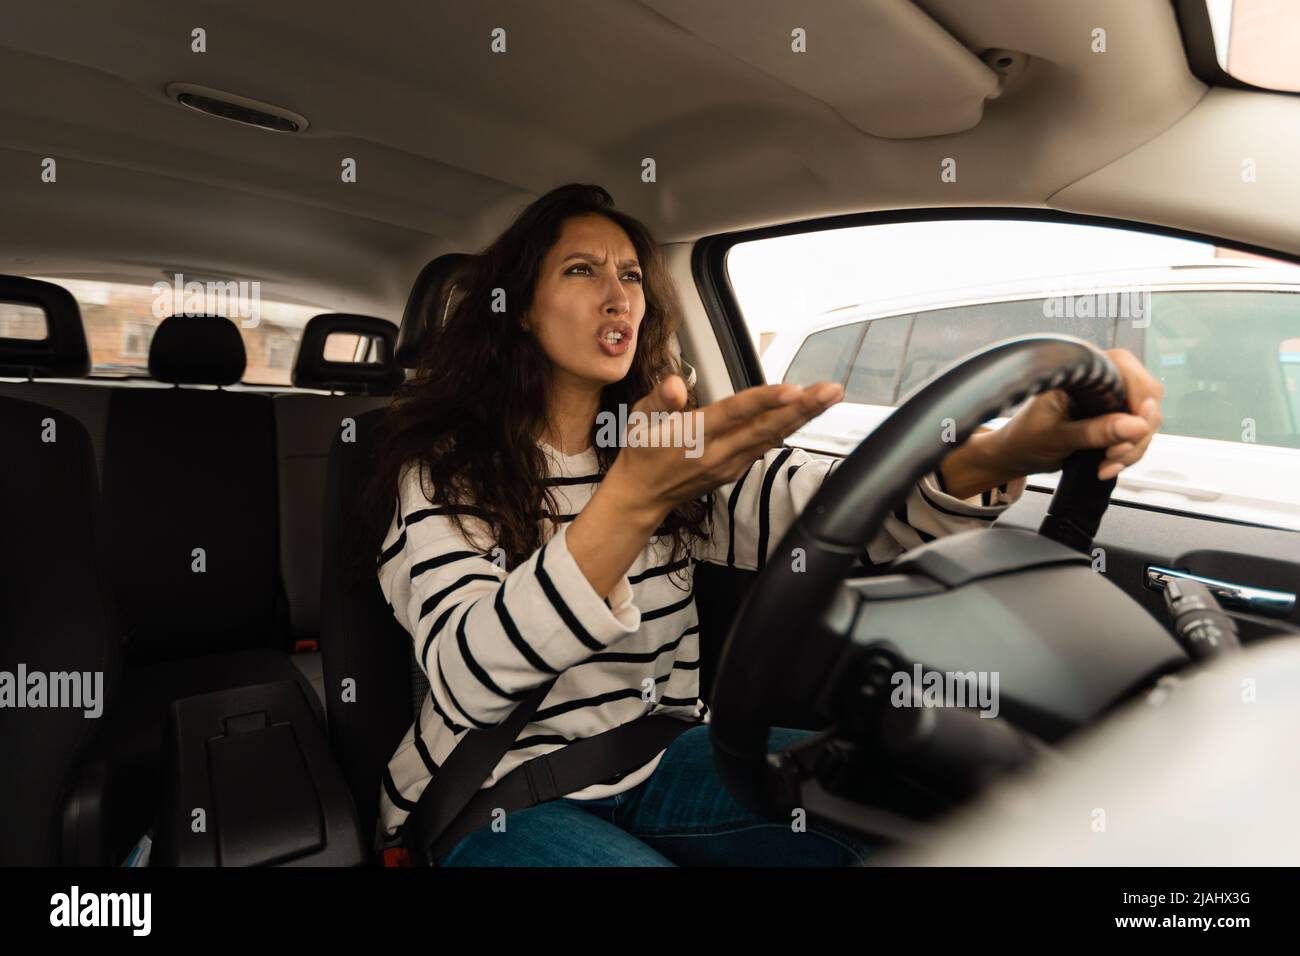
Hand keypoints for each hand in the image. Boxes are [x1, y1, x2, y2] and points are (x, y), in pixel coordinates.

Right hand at [601, 374, 843, 521]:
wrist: (642, 496)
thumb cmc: (641, 451)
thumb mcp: (638, 420)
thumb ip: (659, 399)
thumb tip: (674, 385)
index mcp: (694, 436)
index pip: (735, 414)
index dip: (764, 401)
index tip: (792, 389)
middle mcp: (717, 453)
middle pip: (766, 428)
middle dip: (802, 408)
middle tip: (832, 390)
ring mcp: (730, 465)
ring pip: (772, 437)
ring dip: (804, 416)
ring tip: (830, 396)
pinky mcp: (736, 470)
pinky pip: (766, 446)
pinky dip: (789, 429)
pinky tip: (807, 413)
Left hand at [990, 348, 1164, 480]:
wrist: (1016, 455)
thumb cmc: (1024, 437)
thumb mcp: (1056, 436)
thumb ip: (1094, 431)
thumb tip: (1136, 426)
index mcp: (1080, 372)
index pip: (1126, 370)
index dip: (1140, 396)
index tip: (1138, 426)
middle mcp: (1099, 382)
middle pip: (1146, 398)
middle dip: (1137, 432)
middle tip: (1114, 455)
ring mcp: (1109, 401)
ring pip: (1145, 421)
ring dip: (1132, 448)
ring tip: (1106, 465)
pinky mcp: (1114, 421)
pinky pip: (1136, 436)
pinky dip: (1128, 454)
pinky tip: (1107, 467)